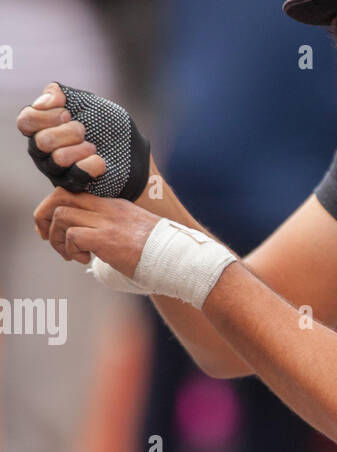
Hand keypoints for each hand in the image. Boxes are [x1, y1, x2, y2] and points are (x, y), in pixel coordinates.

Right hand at [16, 82, 105, 182]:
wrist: (132, 151)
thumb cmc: (105, 124)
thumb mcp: (85, 100)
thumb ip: (59, 93)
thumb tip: (44, 101)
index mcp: (40, 127)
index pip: (26, 121)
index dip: (47, 115)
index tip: (67, 113)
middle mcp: (41, 151)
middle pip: (42, 141)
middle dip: (70, 132)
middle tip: (83, 131)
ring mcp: (55, 171)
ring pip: (59, 159)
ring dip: (82, 148)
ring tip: (93, 146)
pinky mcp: (72, 186)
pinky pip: (78, 174)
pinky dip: (94, 163)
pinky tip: (100, 161)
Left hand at [35, 187, 159, 270]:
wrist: (178, 259)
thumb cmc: (159, 254)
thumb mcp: (133, 235)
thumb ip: (112, 233)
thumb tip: (91, 250)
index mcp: (114, 204)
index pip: (73, 192)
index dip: (54, 207)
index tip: (51, 228)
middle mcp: (108, 208)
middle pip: (60, 196)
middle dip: (44, 217)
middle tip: (47, 238)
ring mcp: (107, 222)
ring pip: (61, 216)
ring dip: (57, 238)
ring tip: (70, 255)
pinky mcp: (106, 239)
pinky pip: (72, 236)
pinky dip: (70, 249)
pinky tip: (84, 259)